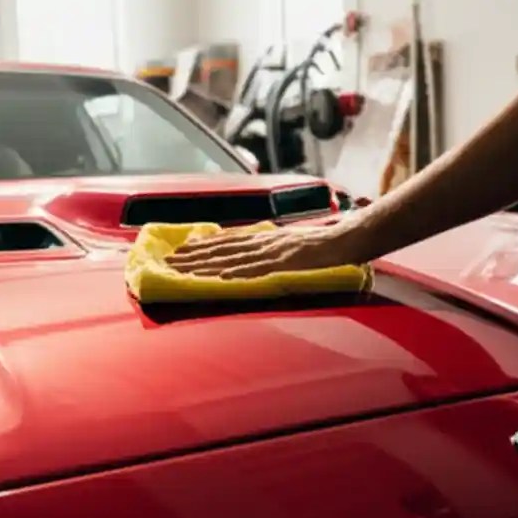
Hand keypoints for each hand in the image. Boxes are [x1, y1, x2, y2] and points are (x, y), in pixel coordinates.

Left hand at [165, 222, 372, 278]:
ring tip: (181, 270)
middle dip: (193, 257)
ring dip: (205, 265)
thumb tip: (246, 259)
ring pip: (232, 259)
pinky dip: (238, 273)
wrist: (349, 239)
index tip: (178, 251)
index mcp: (265, 239)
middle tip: (168, 262)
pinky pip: (258, 270)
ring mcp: (274, 253)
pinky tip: (220, 277)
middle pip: (221, 249)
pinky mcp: (286, 265)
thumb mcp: (289, 244)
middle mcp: (264, 243)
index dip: (200, 247)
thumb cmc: (323, 245)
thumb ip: (268, 250)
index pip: (225, 242)